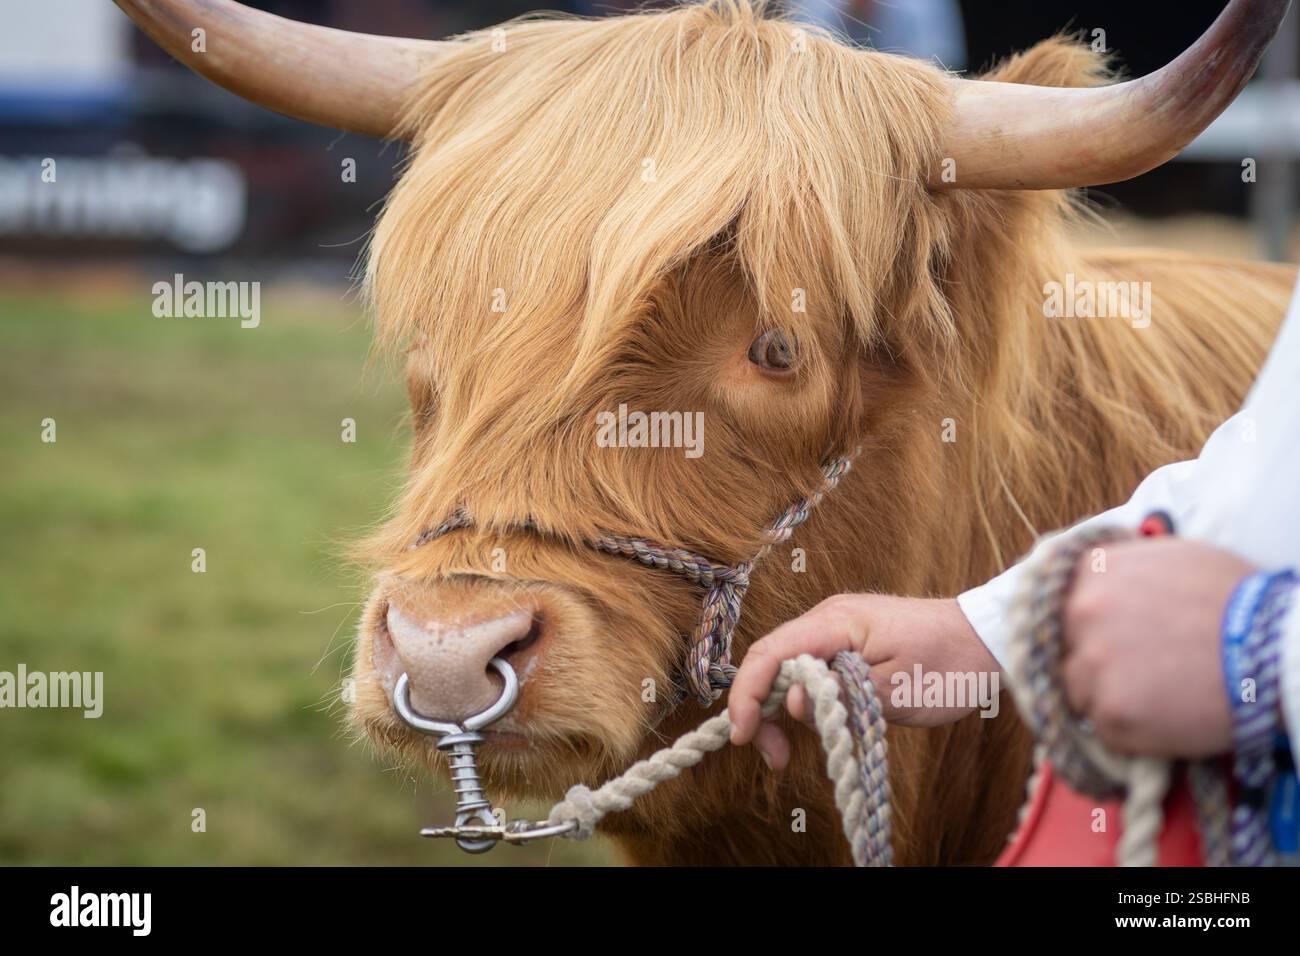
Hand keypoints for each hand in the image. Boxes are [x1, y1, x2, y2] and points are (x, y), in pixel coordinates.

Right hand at [728, 594, 1001, 768]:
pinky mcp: (848, 643)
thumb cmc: (948, 664)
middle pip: (771, 660)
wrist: (986, 638)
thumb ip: (840, 694)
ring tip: (789, 751)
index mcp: (835, 622)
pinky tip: (818, 726)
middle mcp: (828, 618)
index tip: (744, 734)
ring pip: (788, 667)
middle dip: (760, 708)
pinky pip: (811, 669)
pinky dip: (804, 700)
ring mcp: (837, 629)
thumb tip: (794, 702)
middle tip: (773, 756)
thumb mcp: (894, 690)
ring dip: (781, 708)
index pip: (771, 652)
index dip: (748, 693)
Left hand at [1061, 537, 1253, 757]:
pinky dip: (1133, 733)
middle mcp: (1081, 613)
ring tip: (1161, 696)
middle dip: (1098, 665)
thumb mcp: (1171, 557)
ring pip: (1080, 694)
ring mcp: (1093, 663)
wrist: (1277, 649)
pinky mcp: (1113, 712)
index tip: (1108, 644)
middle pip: (1068, 652)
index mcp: (1091, 572)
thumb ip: (1123, 570)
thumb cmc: (1236, 600)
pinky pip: (1106, 731)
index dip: (1087, 632)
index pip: (1062, 611)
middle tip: (1142, 674)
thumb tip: (1097, 583)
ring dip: (1112, 700)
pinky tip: (1169, 717)